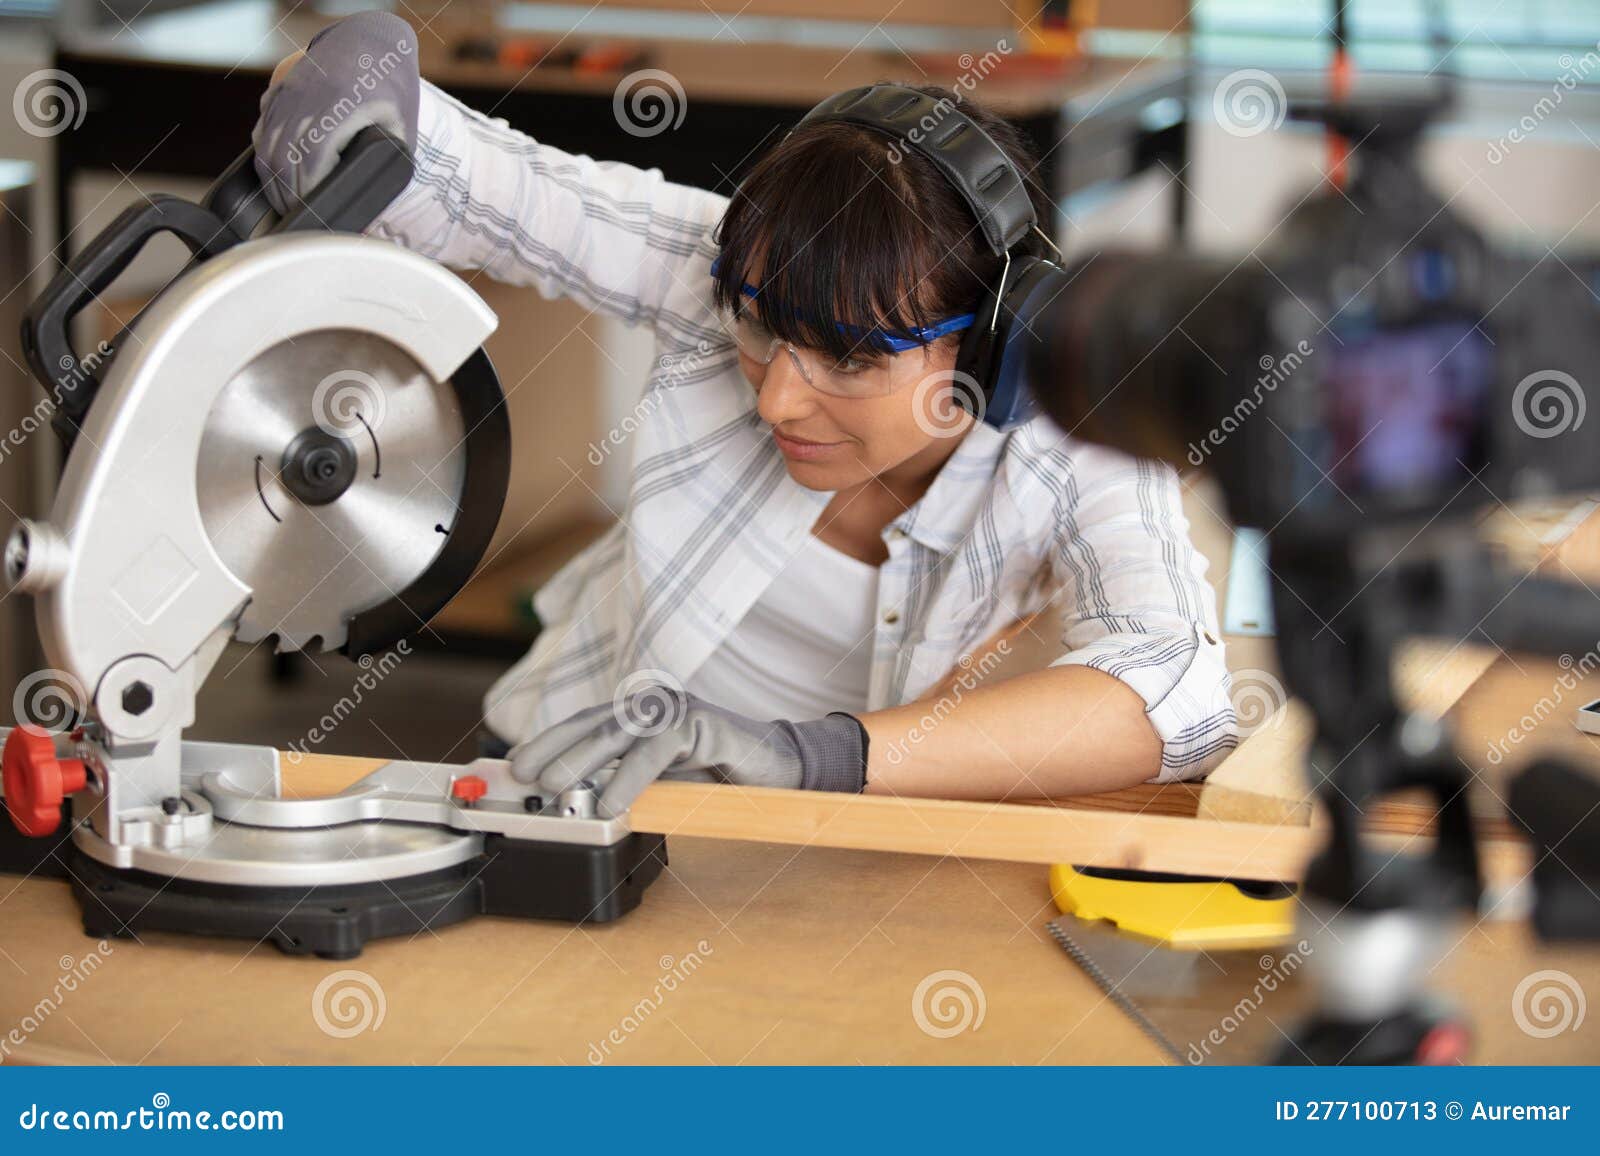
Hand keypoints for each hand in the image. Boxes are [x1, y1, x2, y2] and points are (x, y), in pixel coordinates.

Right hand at [251, 11, 420, 214]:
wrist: (369, 42)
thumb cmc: (391, 91)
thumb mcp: (401, 130)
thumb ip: (386, 170)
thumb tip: (372, 221)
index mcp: (341, 107)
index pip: (311, 159)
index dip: (307, 191)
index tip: (314, 212)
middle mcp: (309, 99)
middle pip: (283, 158)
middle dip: (288, 195)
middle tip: (299, 218)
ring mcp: (290, 93)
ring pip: (267, 147)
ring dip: (273, 181)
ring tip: (286, 204)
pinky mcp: (279, 91)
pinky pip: (263, 131)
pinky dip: (267, 158)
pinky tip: (277, 177)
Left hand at [507, 685, 868, 817]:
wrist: (782, 772)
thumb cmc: (719, 777)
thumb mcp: (661, 785)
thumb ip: (625, 785)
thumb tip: (577, 803)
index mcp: (641, 718)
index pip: (584, 725)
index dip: (549, 741)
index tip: (516, 762)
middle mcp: (655, 707)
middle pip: (593, 726)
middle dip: (554, 749)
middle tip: (524, 775)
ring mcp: (678, 711)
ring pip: (620, 733)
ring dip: (583, 761)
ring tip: (556, 788)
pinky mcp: (702, 724)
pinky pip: (658, 750)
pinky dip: (632, 777)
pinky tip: (613, 801)